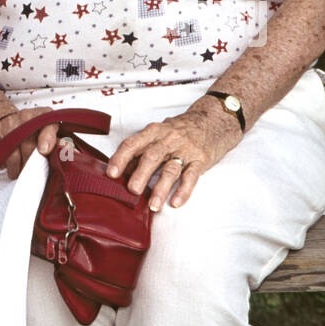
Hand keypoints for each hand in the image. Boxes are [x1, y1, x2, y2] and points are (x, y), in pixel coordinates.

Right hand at [0, 105, 62, 180]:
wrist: (2, 118)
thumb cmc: (29, 129)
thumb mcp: (47, 131)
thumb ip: (58, 141)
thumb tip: (67, 150)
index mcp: (42, 116)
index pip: (47, 123)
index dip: (47, 137)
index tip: (44, 151)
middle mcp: (25, 117)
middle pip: (29, 146)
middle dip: (32, 164)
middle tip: (33, 171)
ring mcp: (6, 124)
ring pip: (12, 155)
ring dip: (17, 169)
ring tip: (20, 170)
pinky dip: (3, 164)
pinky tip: (7, 162)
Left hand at [106, 96, 241, 210]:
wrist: (213, 120)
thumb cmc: (181, 129)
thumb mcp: (160, 132)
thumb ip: (142, 148)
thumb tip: (123, 168)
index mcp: (154, 131)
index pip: (133, 143)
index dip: (121, 158)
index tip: (111, 173)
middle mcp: (169, 139)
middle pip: (152, 156)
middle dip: (140, 174)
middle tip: (132, 190)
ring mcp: (185, 149)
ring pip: (171, 169)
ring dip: (161, 188)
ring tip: (153, 205)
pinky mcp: (201, 160)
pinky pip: (191, 176)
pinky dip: (183, 191)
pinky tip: (176, 202)